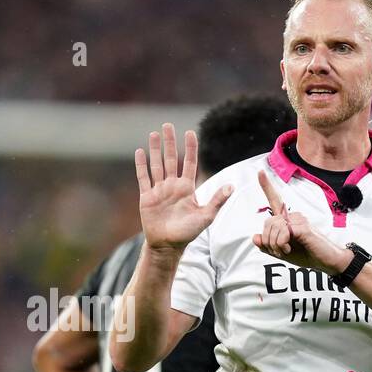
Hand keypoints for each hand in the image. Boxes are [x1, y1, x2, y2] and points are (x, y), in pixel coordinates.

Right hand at [135, 123, 233, 251]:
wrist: (167, 246)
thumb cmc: (188, 233)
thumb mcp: (206, 216)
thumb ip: (217, 200)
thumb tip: (231, 186)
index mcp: (187, 188)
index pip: (189, 162)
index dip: (190, 148)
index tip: (189, 132)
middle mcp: (172, 186)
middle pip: (171, 159)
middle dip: (169, 142)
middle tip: (167, 125)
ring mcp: (159, 190)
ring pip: (156, 165)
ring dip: (155, 149)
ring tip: (154, 133)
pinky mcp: (146, 197)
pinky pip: (143, 178)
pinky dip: (141, 165)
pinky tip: (140, 152)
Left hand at [252, 170, 351, 273]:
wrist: (327, 261)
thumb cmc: (306, 254)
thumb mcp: (282, 252)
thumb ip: (268, 246)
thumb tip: (255, 237)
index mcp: (287, 220)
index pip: (275, 201)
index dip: (267, 187)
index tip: (259, 172)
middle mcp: (293, 216)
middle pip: (268, 222)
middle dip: (268, 241)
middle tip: (278, 252)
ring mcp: (299, 220)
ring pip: (274, 227)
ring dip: (275, 245)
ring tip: (285, 251)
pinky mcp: (304, 227)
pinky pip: (283, 232)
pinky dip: (281, 244)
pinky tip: (289, 250)